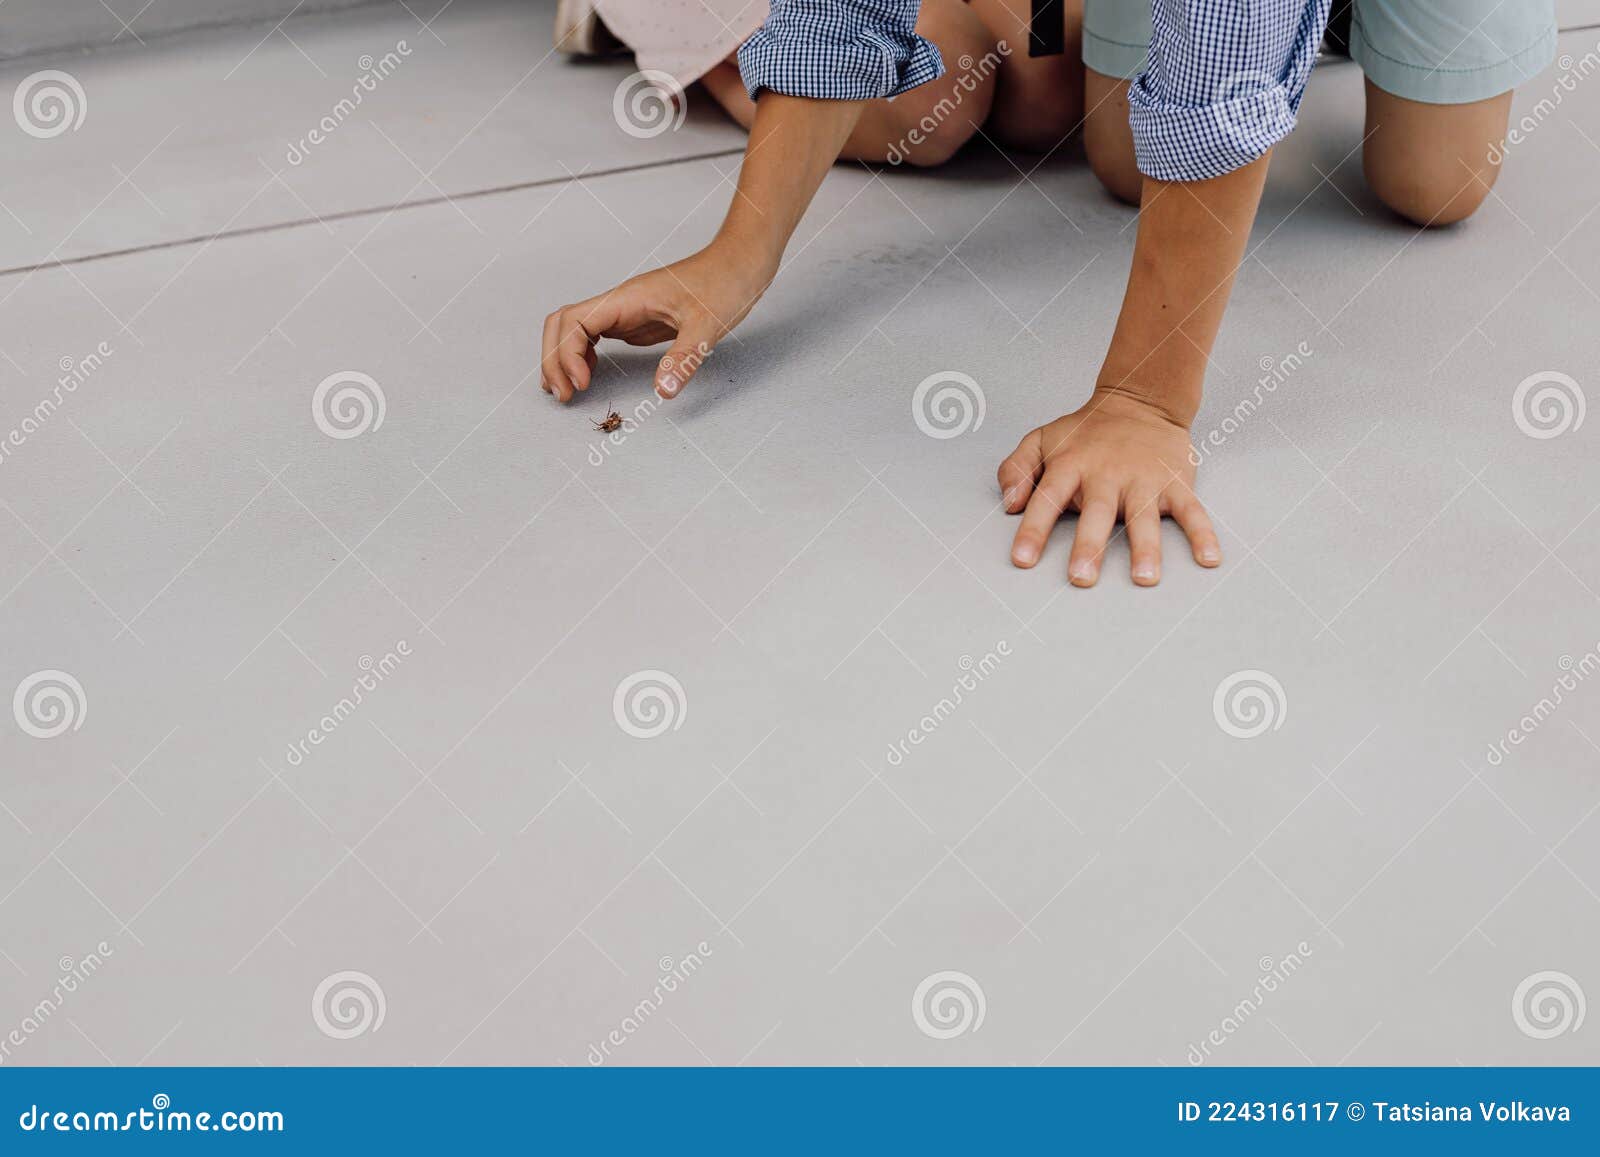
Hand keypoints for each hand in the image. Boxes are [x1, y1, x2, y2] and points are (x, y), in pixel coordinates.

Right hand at [540, 241, 774, 401]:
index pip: (574, 322)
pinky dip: (583, 355)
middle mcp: (620, 303)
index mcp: (628, 299)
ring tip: (566, 390)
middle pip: (563, 324)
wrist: (740, 262)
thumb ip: (684, 358)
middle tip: (563, 394)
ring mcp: (626, 311)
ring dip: (563, 357)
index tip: (582, 384)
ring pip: (575, 329)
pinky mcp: (636, 320)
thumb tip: (664, 392)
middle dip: (554, 358)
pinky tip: (590, 374)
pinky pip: (596, 335)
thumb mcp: (708, 325)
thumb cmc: (725, 282)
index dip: (567, 354)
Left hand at [996, 390, 1220, 587]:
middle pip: (1097, 513)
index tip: (1023, 559)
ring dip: (1145, 547)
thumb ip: (1017, 469)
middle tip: (1081, 577)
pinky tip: (1208, 559)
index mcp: (1071, 465)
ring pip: (1144, 516)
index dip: (1034, 529)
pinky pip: (1192, 511)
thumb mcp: (1041, 440)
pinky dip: (1203, 534)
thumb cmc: (1085, 433)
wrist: (1140, 400)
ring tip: (1144, 578)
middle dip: (1089, 545)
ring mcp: (1144, 480)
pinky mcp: (1175, 483)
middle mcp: (1108, 474)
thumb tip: (1008, 504)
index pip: (1047, 498)